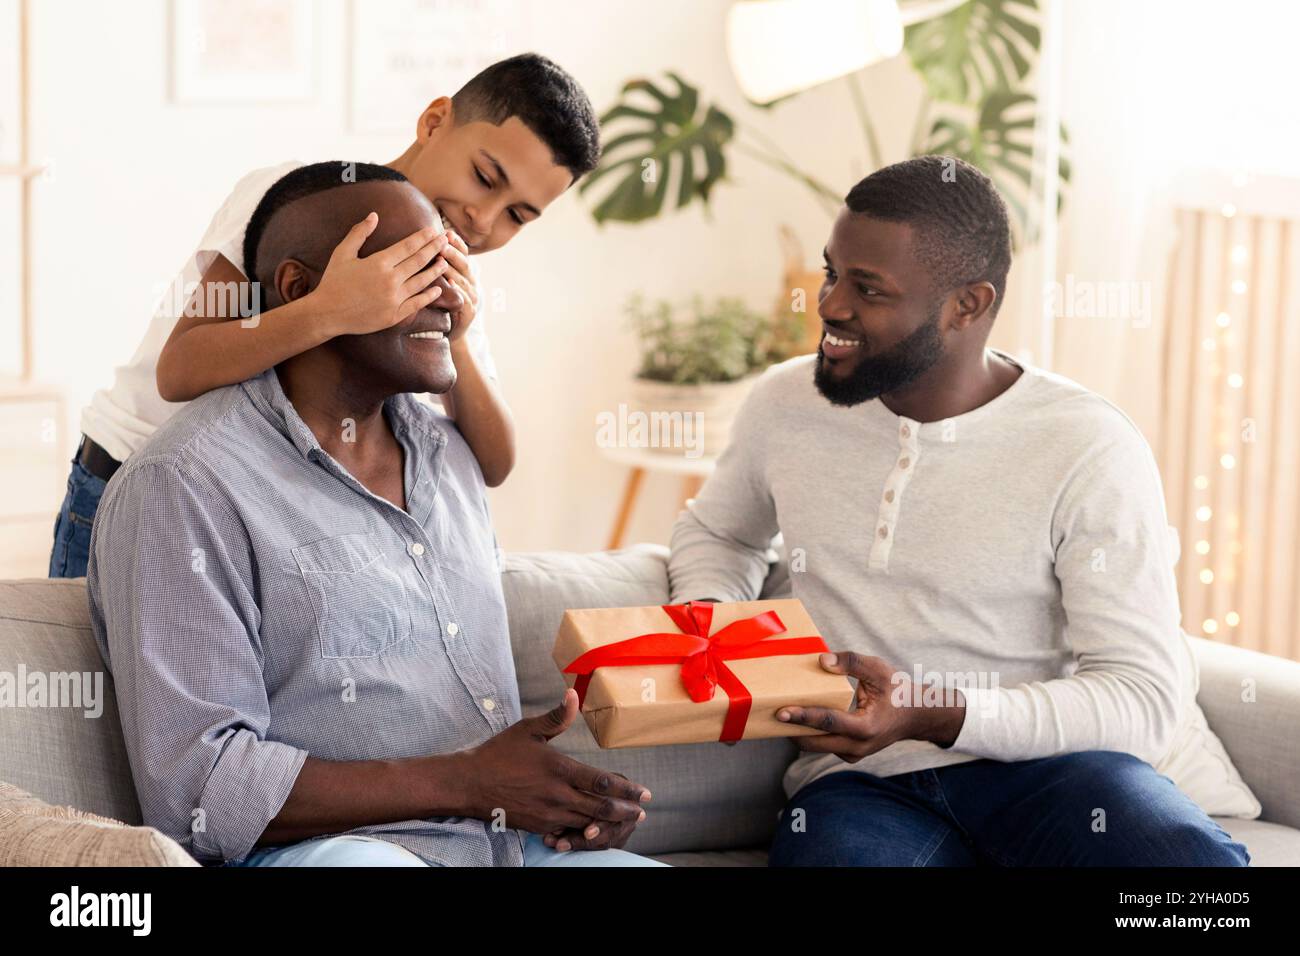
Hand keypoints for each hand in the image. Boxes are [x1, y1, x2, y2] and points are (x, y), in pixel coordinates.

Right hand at [313, 213, 452, 335]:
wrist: (327, 313)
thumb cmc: (333, 281)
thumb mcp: (342, 253)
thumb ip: (359, 233)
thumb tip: (374, 215)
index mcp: (379, 263)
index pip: (407, 246)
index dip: (422, 238)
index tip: (433, 230)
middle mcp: (390, 280)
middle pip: (418, 261)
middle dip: (434, 249)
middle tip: (446, 240)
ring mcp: (394, 299)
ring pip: (421, 282)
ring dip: (435, 270)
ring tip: (445, 261)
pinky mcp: (394, 315)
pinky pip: (417, 304)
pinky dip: (429, 296)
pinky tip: (437, 289)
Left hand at [437, 228, 478, 343]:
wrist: (450, 332)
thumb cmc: (441, 305)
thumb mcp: (440, 281)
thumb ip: (437, 265)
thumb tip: (424, 243)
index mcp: (465, 273)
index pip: (464, 253)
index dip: (456, 243)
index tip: (446, 232)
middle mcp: (472, 283)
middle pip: (464, 264)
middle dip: (453, 252)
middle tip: (441, 243)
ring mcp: (473, 297)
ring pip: (463, 280)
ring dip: (452, 269)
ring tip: (441, 260)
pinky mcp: (469, 312)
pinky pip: (464, 299)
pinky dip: (457, 291)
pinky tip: (449, 283)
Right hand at [455, 689, 651, 848]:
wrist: (469, 784)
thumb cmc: (498, 753)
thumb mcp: (528, 730)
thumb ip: (556, 716)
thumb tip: (574, 693)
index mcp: (559, 769)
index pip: (601, 782)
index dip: (626, 788)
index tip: (643, 792)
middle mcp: (557, 795)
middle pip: (600, 808)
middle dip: (625, 811)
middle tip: (642, 812)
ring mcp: (548, 814)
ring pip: (587, 823)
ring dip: (608, 824)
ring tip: (626, 821)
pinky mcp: (539, 827)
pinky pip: (568, 831)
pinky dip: (584, 832)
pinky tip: (594, 830)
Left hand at [776, 652, 965, 761]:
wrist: (917, 716)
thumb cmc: (898, 690)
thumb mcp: (879, 669)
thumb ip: (852, 662)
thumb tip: (822, 660)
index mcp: (866, 727)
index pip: (827, 722)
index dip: (802, 716)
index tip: (780, 712)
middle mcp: (858, 746)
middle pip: (814, 742)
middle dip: (791, 729)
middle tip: (768, 712)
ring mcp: (853, 754)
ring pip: (816, 746)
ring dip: (799, 732)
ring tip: (780, 713)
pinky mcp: (849, 753)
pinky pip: (823, 745)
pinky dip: (810, 734)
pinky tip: (799, 717)